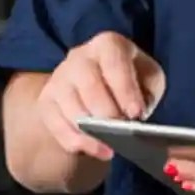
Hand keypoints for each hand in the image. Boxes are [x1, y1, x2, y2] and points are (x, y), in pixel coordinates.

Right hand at [38, 31, 165, 160]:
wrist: (97, 89)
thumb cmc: (128, 82)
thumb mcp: (148, 79)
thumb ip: (148, 92)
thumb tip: (138, 115)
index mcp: (108, 44)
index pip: (114, 60)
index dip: (125, 88)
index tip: (135, 114)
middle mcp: (80, 56)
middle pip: (89, 83)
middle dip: (106, 111)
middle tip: (121, 132)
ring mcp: (60, 78)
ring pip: (70, 105)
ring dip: (91, 130)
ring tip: (109, 147)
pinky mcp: (47, 101)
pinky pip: (56, 124)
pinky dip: (75, 141)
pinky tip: (95, 150)